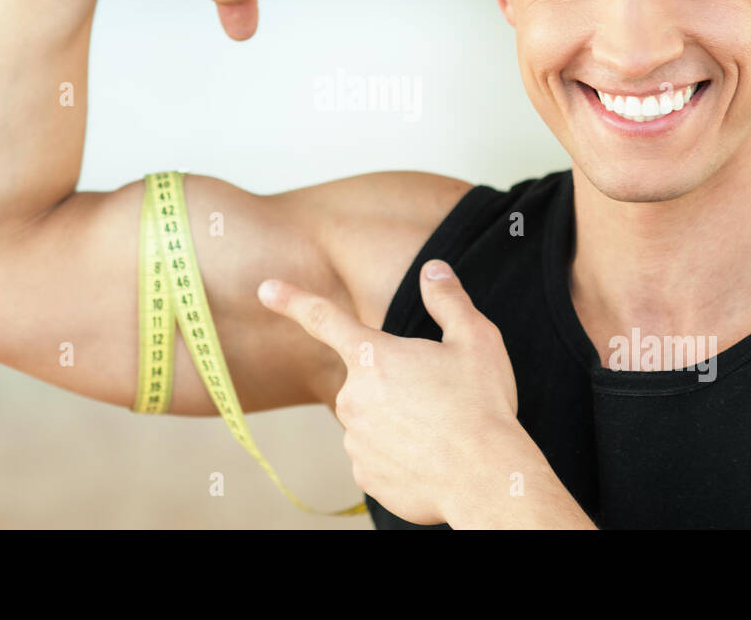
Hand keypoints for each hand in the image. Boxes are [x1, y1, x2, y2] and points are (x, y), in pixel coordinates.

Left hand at [258, 259, 519, 524]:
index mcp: (374, 356)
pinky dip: (401, 456)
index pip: (324, 318)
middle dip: (396, 385)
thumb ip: (448, 300)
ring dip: (400, 422)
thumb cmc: (481, 406)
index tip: (265, 288)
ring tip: (441, 432)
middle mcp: (355, 397)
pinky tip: (431, 459)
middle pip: (368, 380)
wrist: (484, 479)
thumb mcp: (476, 340)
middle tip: (440, 399)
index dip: (293, 300)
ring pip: (374, 420)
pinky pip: (378, 456)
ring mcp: (356, 439)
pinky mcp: (365, 475)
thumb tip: (433, 270)